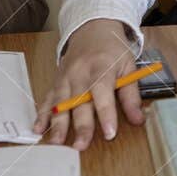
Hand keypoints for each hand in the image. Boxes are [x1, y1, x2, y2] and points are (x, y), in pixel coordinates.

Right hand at [35, 18, 144, 148]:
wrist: (92, 29)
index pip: (103, 94)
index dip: (106, 115)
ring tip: (55, 143)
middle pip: (79, 102)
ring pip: (60, 103)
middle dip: (79, 125)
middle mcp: (80, 73)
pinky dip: (41, 114)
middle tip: (80, 146)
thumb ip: (131, 95)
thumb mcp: (129, 67)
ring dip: (57, 124)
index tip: (109, 133)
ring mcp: (65, 77)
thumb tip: (138, 120)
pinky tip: (38, 128)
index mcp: (101, 68)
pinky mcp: (56, 81)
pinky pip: (47, 98)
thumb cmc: (112, 50)